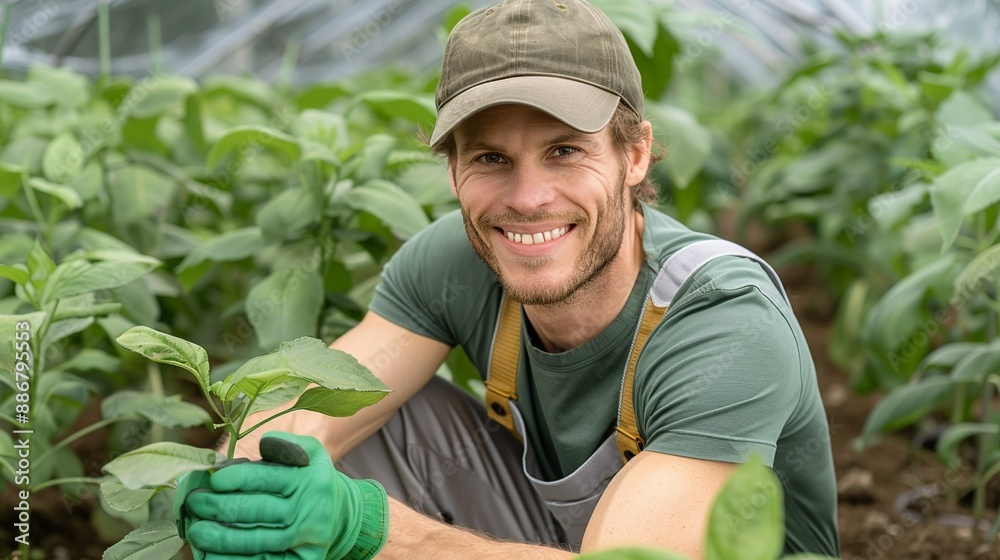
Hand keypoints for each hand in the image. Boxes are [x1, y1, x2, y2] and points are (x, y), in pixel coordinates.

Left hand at [175, 431, 388, 558]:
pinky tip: (210, 555)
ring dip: (219, 537)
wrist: (343, 514)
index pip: (265, 478)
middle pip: (255, 510)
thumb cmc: (312, 478)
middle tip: (194, 503)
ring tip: (195, 530)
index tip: (212, 479)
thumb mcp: (309, 453)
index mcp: (310, 478)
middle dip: (217, 507)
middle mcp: (311, 510)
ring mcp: (305, 540)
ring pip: (254, 540)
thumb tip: (260, 444)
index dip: (234, 479)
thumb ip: (284, 445)